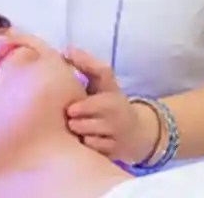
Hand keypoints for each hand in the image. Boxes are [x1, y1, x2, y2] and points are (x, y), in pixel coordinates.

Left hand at [63, 47, 159, 164]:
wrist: (137, 131)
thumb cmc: (111, 101)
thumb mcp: (104, 80)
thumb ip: (86, 64)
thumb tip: (66, 50)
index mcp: (112, 99)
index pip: (90, 105)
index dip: (77, 108)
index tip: (71, 108)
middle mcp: (116, 120)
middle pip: (81, 124)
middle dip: (74, 122)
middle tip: (73, 119)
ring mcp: (116, 139)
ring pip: (86, 139)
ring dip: (80, 135)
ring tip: (80, 129)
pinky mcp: (114, 154)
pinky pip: (92, 152)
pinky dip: (88, 147)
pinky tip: (87, 141)